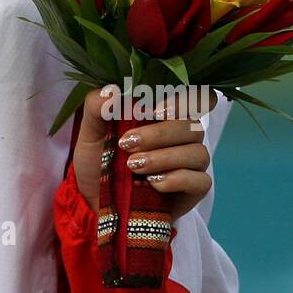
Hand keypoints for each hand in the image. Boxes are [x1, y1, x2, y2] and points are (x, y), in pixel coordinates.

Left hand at [72, 84, 216, 222]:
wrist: (95, 201)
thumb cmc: (99, 161)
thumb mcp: (91, 132)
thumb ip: (96, 107)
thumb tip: (112, 90)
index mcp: (164, 113)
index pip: (193, 96)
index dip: (184, 99)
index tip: (154, 110)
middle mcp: (183, 135)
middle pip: (191, 125)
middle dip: (159, 134)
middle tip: (127, 143)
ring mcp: (191, 163)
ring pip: (197, 152)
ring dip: (165, 157)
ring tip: (133, 166)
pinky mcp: (194, 189)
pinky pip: (201, 181)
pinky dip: (177, 179)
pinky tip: (153, 183)